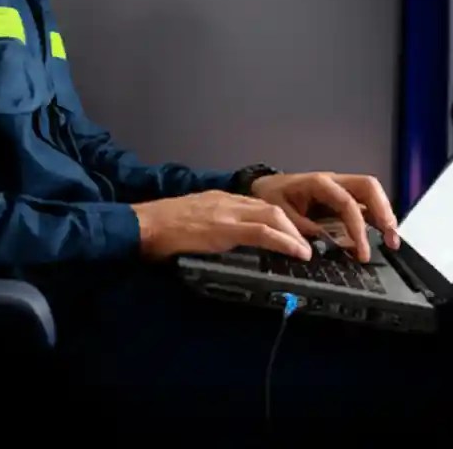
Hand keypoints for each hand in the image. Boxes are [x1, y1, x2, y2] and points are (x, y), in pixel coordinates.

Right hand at [132, 190, 312, 261]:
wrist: (143, 225)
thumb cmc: (161, 229)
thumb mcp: (193, 223)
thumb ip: (212, 228)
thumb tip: (225, 244)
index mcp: (221, 200)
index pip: (259, 205)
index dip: (281, 221)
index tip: (294, 235)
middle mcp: (228, 201)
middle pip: (272, 207)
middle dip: (295, 226)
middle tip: (309, 245)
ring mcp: (227, 212)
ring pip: (273, 215)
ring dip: (294, 234)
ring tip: (306, 251)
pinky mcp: (224, 227)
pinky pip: (262, 232)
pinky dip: (284, 241)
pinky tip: (297, 253)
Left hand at [249, 172, 399, 261]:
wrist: (265, 186)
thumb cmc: (272, 195)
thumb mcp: (278, 211)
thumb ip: (298, 225)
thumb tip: (320, 240)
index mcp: (317, 183)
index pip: (346, 202)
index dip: (357, 228)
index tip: (361, 251)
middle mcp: (333, 182)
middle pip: (369, 187)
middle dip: (384, 211)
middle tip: (391, 238)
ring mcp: (340, 187)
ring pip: (371, 193)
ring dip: (385, 214)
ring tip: (392, 239)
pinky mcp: (342, 196)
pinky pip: (364, 203)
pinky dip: (375, 217)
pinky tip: (381, 233)